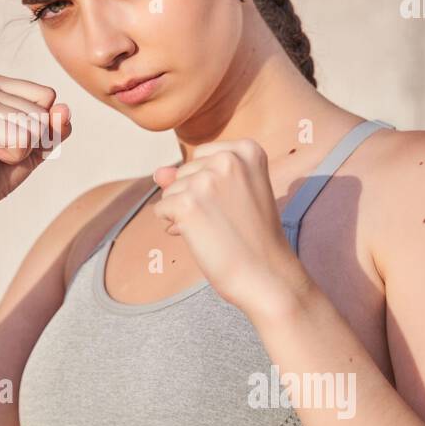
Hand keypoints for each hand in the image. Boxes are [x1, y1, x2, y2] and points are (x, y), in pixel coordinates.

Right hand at [0, 73, 71, 232]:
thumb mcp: (35, 146)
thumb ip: (55, 127)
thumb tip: (65, 109)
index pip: (47, 95)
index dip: (37, 127)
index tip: (6, 139)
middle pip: (41, 112)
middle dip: (28, 142)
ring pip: (34, 126)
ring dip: (19, 151)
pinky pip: (22, 139)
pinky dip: (12, 156)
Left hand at [150, 139, 309, 320]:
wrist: (267, 275)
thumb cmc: (252, 237)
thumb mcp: (233, 194)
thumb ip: (194, 176)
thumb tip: (158, 172)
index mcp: (247, 150)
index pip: (201, 156)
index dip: (208, 184)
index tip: (234, 204)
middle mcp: (227, 159)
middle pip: (184, 172)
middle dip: (194, 197)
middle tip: (226, 221)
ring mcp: (206, 181)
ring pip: (170, 191)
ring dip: (184, 213)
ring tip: (215, 230)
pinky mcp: (187, 204)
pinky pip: (161, 210)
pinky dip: (174, 227)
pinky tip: (201, 238)